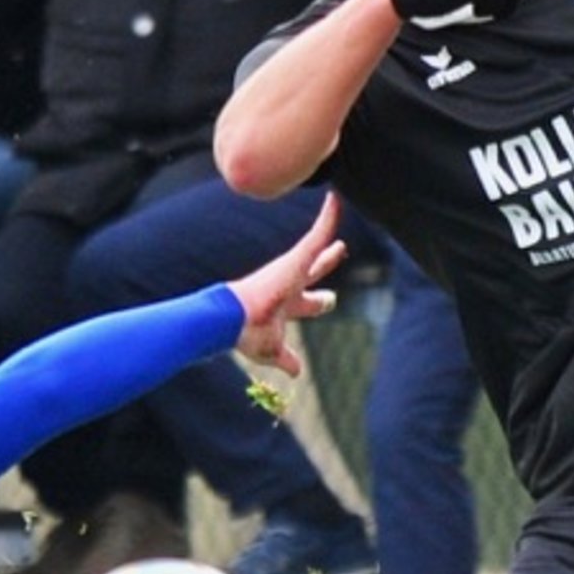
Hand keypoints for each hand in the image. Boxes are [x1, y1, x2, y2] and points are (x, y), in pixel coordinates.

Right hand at [228, 193, 345, 376]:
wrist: (232, 318)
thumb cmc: (247, 333)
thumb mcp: (272, 350)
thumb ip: (286, 359)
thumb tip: (296, 373)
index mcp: (286, 306)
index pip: (308, 302)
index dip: (320, 302)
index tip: (329, 300)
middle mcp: (290, 285)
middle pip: (315, 270)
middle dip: (327, 260)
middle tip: (340, 250)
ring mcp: (292, 269)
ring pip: (317, 244)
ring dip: (328, 227)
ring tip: (336, 205)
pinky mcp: (294, 258)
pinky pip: (317, 233)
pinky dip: (328, 218)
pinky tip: (336, 200)